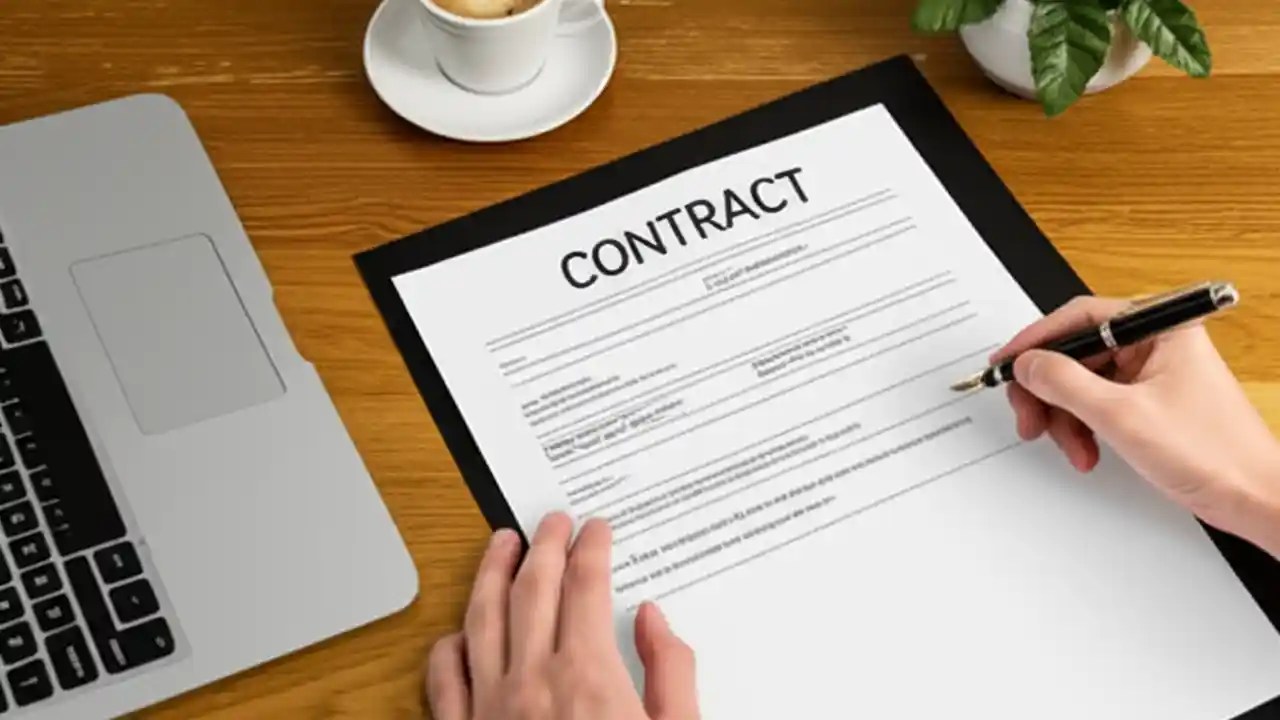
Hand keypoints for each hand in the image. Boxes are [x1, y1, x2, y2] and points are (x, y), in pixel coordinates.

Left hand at [426, 513, 699, 719]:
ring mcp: (490, 708)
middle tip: (552, 520)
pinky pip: (443, 679)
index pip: (585, 584)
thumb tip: (653, 620)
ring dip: (490, 573)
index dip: (592, 546)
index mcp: (587, 676)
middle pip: (532, 587)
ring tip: (499, 545)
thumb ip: (670, 672)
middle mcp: (531, 681)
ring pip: (481, 618)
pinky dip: (447, 645)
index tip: (597, 529)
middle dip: (544, 543)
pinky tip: (456, 631)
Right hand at [996, 296, 1279, 556]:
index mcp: (1162, 326)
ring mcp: (1152, 373)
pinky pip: (1096, 403)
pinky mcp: (1148, 400)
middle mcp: (1156, 342)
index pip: (1080, 317)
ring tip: (1072, 448)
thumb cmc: (1214, 453)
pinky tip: (1087, 451)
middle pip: (1075, 354)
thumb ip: (1064, 383)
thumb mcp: (1121, 415)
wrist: (1254, 498)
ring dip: (1065, 418)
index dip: (1035, 341)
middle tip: (1030, 418)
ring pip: (1080, 383)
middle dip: (1047, 391)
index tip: (1006, 363)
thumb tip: (1028, 364)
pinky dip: (1082, 428)